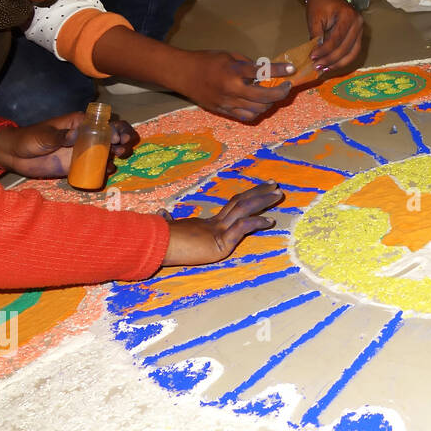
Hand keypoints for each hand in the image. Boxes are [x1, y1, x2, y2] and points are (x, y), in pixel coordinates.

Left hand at [0, 112, 138, 178]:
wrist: (14, 155)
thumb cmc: (29, 138)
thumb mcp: (44, 136)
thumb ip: (60, 136)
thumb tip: (76, 136)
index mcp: (81, 123)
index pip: (105, 122)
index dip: (118, 128)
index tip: (120, 138)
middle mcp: (87, 136)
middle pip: (113, 136)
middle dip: (123, 142)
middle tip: (122, 151)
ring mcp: (84, 151)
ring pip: (108, 152)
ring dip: (117, 156)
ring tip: (115, 162)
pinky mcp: (79, 166)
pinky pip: (97, 167)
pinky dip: (105, 169)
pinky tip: (107, 171)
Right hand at [161, 182, 283, 267]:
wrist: (152, 245)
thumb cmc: (158, 241)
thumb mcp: (169, 232)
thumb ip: (169, 222)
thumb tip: (162, 212)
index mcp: (205, 224)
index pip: (231, 207)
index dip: (247, 198)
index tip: (260, 191)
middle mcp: (214, 223)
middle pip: (240, 202)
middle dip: (259, 193)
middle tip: (274, 185)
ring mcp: (218, 230)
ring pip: (244, 209)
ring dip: (263, 200)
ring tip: (278, 194)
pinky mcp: (220, 240)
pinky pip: (242, 227)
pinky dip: (257, 222)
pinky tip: (270, 220)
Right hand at [182, 50, 292, 121]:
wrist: (182, 74)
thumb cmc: (206, 60)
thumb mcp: (229, 55)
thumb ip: (248, 64)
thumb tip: (265, 71)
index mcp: (233, 71)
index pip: (262, 72)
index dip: (280, 70)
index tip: (292, 68)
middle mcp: (232, 89)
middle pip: (264, 96)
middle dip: (280, 92)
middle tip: (287, 86)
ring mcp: (228, 103)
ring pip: (258, 109)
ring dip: (270, 103)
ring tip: (272, 95)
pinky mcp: (223, 111)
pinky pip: (246, 116)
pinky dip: (257, 112)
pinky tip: (260, 104)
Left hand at [305, 0, 364, 74]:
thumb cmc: (320, 4)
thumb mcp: (314, 18)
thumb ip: (316, 36)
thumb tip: (315, 55)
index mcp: (348, 15)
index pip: (336, 38)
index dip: (324, 50)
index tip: (312, 57)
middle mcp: (358, 23)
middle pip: (346, 48)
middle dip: (330, 59)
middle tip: (317, 66)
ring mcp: (361, 30)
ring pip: (352, 53)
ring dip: (338, 63)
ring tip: (324, 69)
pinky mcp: (359, 36)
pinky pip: (353, 52)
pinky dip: (343, 60)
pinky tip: (332, 65)